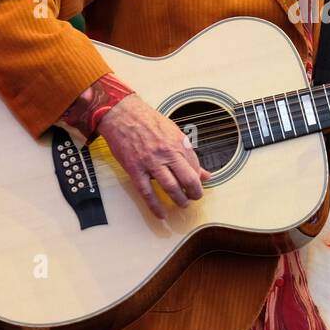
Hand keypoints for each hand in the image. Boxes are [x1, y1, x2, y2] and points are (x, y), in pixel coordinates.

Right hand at [96, 94, 211, 219]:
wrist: (123, 115)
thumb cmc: (148, 121)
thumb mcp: (174, 133)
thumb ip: (189, 154)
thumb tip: (205, 173)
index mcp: (178, 143)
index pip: (195, 167)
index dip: (198, 179)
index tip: (197, 183)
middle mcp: (167, 153)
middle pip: (188, 180)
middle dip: (195, 193)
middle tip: (194, 197)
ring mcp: (151, 162)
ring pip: (171, 188)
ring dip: (179, 200)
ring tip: (183, 204)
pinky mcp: (135, 170)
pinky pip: (147, 193)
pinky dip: (155, 206)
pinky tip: (161, 214)